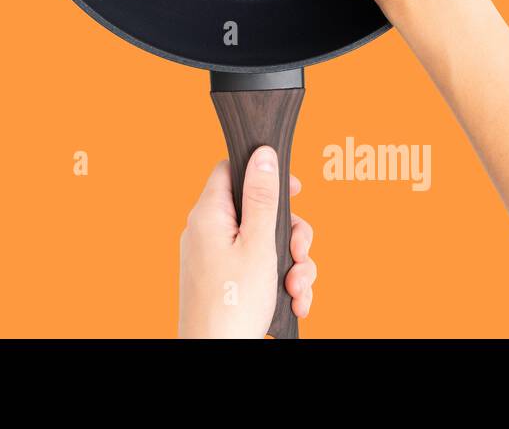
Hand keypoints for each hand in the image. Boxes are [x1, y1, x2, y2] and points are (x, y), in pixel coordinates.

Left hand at [178, 148, 315, 337]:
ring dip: (292, 266)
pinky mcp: (225, 281)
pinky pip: (257, 269)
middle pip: (258, 212)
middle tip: (300, 254)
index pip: (232, 171)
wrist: (215, 354)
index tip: (295, 189)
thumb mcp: (258, 244)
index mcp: (209, 214)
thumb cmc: (232, 303)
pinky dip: (279, 283)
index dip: (264, 173)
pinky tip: (294, 302)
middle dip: (291, 235)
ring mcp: (215, 258)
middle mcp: (208, 232)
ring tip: (297, 290)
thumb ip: (263, 198)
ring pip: (265, 245)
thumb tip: (263, 154)